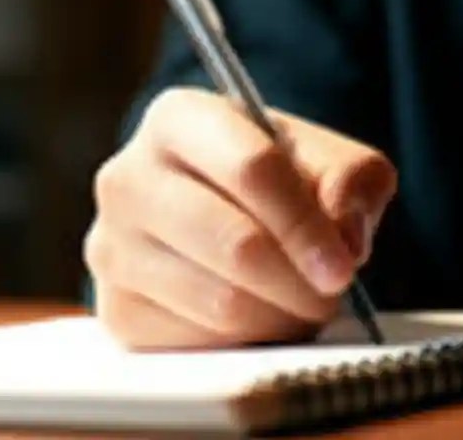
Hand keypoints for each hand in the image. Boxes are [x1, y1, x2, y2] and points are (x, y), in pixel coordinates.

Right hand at [85, 87, 396, 348]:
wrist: (211, 214)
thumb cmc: (268, 182)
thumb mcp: (322, 159)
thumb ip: (350, 178)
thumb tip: (344, 233)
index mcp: (178, 118)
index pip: (253, 169)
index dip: (305, 225)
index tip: (341, 266)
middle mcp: (129, 177)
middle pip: (236, 244)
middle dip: (299, 282)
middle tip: (328, 293)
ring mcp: (112, 245)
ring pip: (221, 303)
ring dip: (280, 315)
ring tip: (298, 301)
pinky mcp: (115, 308)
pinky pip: (199, 343)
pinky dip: (244, 341)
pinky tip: (257, 317)